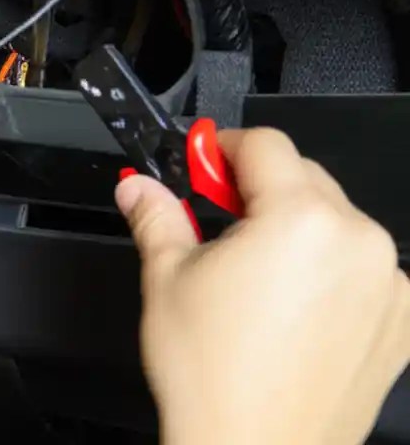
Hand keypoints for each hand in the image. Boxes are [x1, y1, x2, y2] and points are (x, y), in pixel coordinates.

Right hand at [116, 128, 409, 444]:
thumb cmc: (214, 378)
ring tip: (252, 277)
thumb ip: (155, 217)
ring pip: (336, 225)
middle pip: (304, 180)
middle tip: (213, 219)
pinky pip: (364, 271)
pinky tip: (289, 308)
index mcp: (301, 220)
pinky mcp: (398, 321)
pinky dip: (330, 274)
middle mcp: (358, 243)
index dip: (222, 148)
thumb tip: (138, 188)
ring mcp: (387, 284)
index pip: (265, 145)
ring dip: (296, 231)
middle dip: (257, 190)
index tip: (200, 162)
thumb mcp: (167, 279)